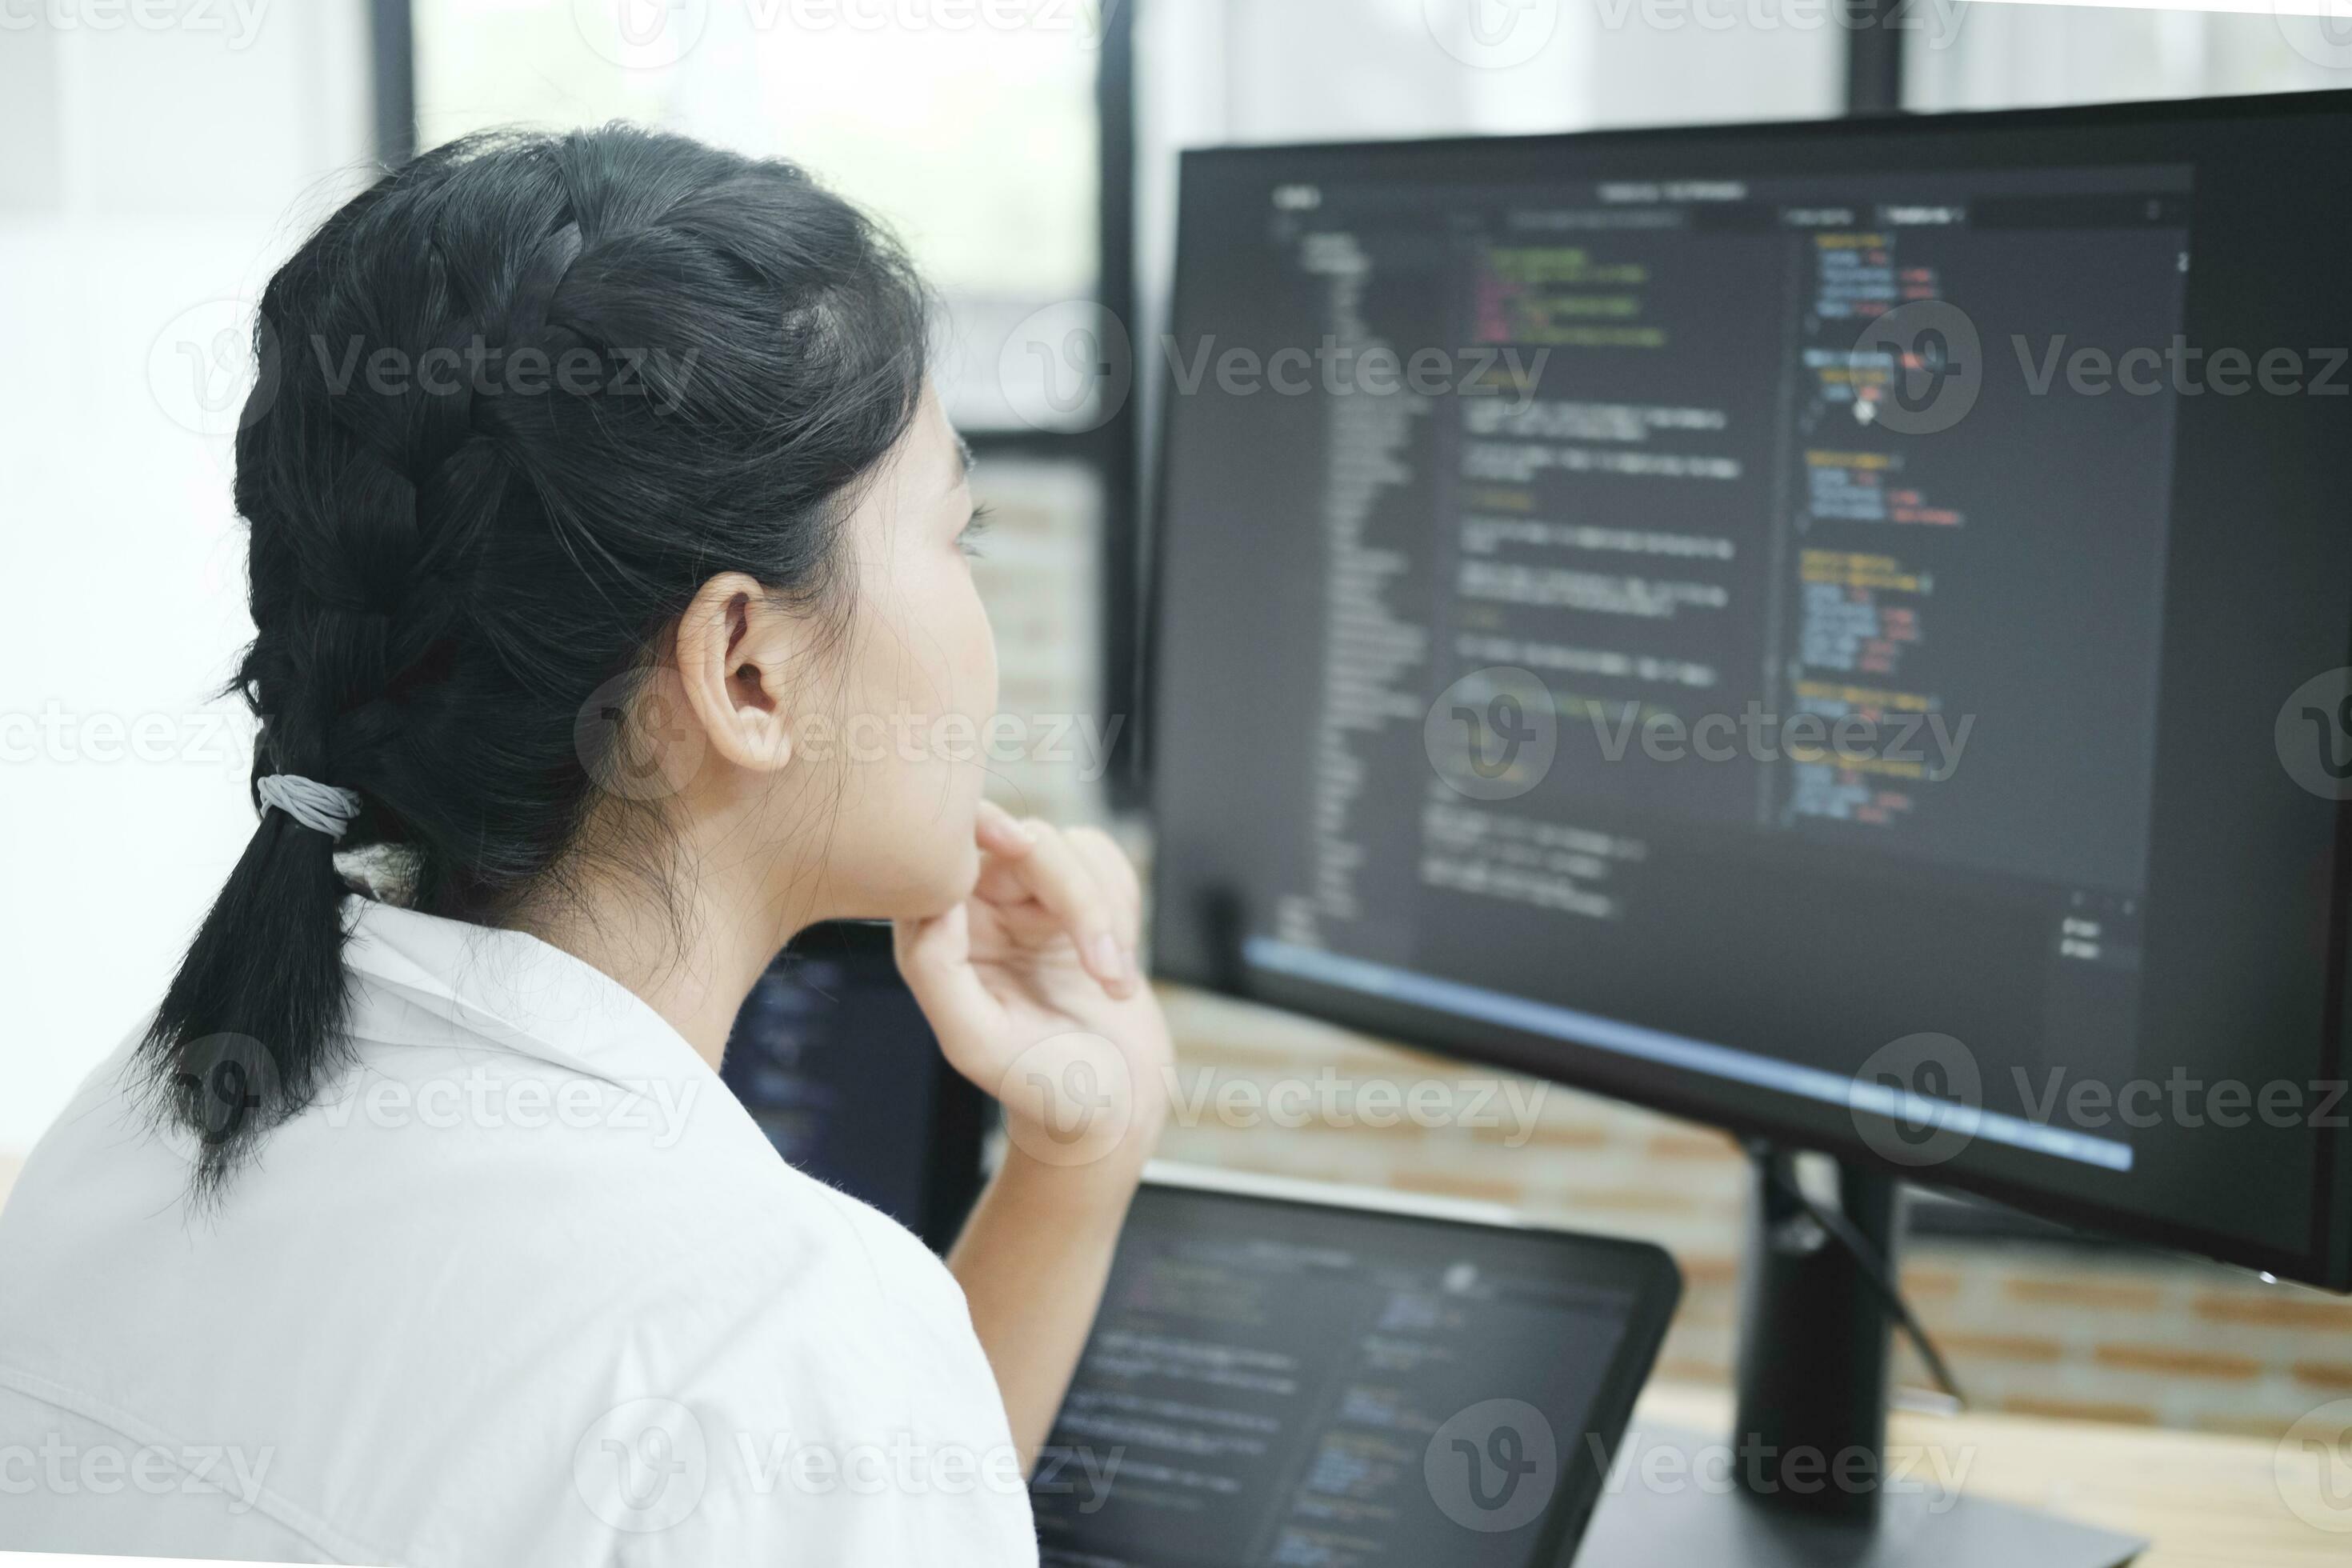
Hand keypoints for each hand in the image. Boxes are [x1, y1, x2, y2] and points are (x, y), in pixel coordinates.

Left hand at [894, 801, 1172, 1173]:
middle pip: (1024, 842)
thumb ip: (936, 969)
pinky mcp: (1084, 903)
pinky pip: (1106, 861)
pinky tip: (1119, 966)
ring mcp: (1036, 903)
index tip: (1022, 845)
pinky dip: (1126, 908)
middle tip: (1106, 965)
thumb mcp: (975, 1041)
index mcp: (941, 938)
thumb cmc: (1041, 1087)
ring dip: (1108, 913)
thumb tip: (935, 899)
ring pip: (1071, 848)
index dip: (982, 830)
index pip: (947, 855)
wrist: (1113, 1108)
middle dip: (1077, 897)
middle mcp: (983, 910)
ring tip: (1114, 983)